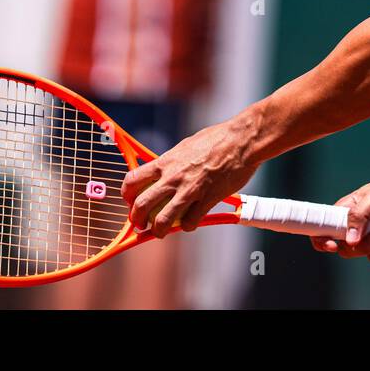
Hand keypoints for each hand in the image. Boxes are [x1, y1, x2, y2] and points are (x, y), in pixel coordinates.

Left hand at [122, 121, 258, 238]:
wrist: (241, 141)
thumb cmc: (217, 138)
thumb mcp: (186, 145)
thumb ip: (173, 160)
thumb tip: (164, 169)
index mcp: (165, 161)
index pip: (132, 180)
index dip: (127, 194)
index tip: (131, 200)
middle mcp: (173, 177)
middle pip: (141, 205)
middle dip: (136, 219)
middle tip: (140, 223)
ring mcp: (189, 190)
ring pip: (163, 221)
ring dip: (158, 230)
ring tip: (161, 231)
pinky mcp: (207, 200)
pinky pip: (190, 222)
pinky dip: (188, 226)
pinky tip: (191, 221)